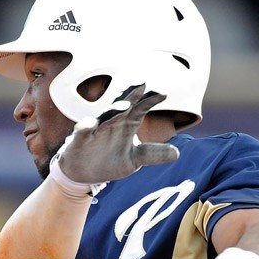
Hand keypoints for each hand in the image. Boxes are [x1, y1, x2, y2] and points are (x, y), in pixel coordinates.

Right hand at [53, 84, 179, 184]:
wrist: (83, 174)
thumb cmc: (109, 161)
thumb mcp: (134, 160)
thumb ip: (153, 154)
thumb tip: (177, 153)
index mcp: (126, 125)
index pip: (140, 109)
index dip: (150, 101)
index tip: (164, 94)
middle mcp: (112, 123)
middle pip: (123, 106)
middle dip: (132, 96)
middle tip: (143, 84)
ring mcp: (96, 130)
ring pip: (105, 117)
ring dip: (114, 110)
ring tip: (125, 105)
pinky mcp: (80, 140)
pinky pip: (82, 132)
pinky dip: (84, 126)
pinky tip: (88, 123)